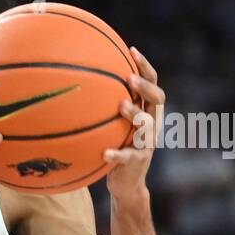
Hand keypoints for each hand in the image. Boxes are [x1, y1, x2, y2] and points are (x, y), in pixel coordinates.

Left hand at [105, 46, 164, 204]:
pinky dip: (116, 154)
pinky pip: (127, 156)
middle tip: (130, 78)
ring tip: (122, 105)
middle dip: (145, 87)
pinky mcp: (136, 163)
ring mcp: (146, 144)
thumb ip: (105, 107)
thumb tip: (78, 81)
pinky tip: (104, 153)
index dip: (146, 67)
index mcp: (147, 113)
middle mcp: (151, 125)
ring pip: (146, 125)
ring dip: (135, 114)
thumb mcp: (113, 126)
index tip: (132, 50)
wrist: (126, 184)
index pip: (153, 84)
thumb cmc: (115, 148)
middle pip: (156, 99)